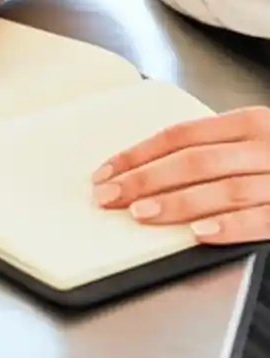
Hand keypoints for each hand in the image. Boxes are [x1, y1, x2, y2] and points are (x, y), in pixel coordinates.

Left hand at [92, 107, 269, 243]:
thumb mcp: (252, 143)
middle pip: (194, 161)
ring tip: (141, 214)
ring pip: (223, 189)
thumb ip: (211, 151)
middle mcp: (268, 145)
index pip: (181, 135)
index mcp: (251, 123)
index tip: (105, 173)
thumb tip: (145, 171)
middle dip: (145, 180)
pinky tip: (200, 234)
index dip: (138, 154)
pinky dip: (230, 226)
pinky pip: (262, 219)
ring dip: (178, 203)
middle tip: (108, 197)